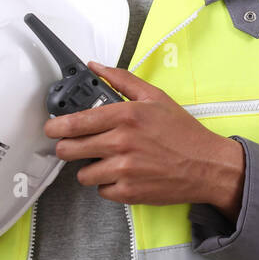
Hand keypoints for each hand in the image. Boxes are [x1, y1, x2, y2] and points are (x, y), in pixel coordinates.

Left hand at [46, 62, 245, 218]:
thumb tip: (96, 67)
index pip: (76, 122)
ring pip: (83, 174)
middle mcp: (122, 142)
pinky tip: (124, 174)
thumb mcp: (156, 97)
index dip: (56, 125)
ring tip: (110, 160)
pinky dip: (108, 184)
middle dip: (68, 147)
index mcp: (127, 116)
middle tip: (77, 145)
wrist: (207, 166)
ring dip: (91, 168)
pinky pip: (101, 190)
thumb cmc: (184, 133)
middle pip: (69, 150)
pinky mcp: (128, 192)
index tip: (51, 127)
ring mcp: (124, 169)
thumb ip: (122, 80)